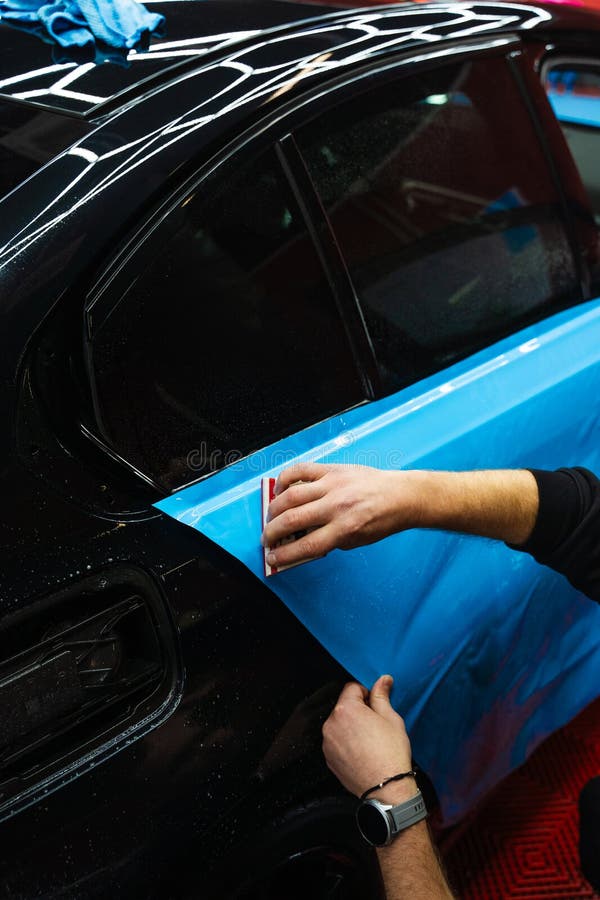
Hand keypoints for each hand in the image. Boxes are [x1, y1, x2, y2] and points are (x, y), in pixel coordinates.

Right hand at [261, 462, 417, 569]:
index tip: (272, 559)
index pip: (306, 545)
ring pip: (290, 495)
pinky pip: (301, 470)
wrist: (400, 496)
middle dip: (272, 532)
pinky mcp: (332, 469)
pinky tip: (280, 490)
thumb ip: (329, 542)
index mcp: (345, 528)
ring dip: (274, 509)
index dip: (284, 555)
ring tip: (269, 518)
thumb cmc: (381, 520)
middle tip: (266, 539)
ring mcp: (332, 485)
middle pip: (292, 520)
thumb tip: (301, 541)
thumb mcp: (357, 541)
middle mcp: (336, 506)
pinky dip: (284, 479)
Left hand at [322, 675, 414, 801]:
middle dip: (359, 710)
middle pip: (344, 706)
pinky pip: (337, 741)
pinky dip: (346, 742)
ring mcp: (328, 742)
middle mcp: (331, 724)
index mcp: (345, 709)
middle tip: (376, 724)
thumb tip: (382, 680)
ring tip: (370, 740)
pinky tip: (362, 751)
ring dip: (351, 726)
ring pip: (340, 724)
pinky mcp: (329, 757)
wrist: (387, 788)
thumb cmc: (390, 754)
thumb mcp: (391, 718)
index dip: (366, 693)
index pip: (352, 687)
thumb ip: (382, 695)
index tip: (376, 703)